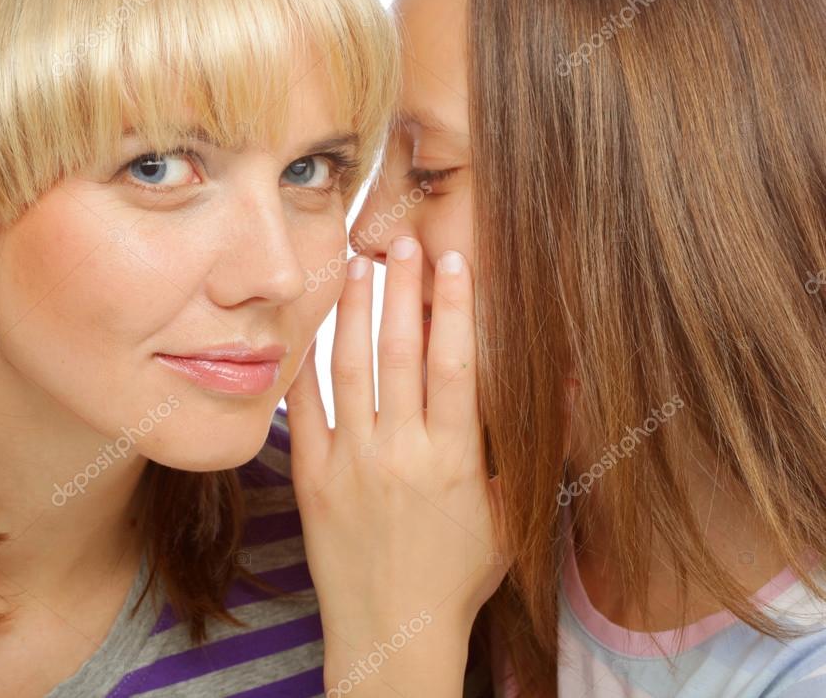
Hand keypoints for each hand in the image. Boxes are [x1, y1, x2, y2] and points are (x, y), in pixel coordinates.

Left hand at [286, 236, 506, 696]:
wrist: (392, 631)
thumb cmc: (458, 574)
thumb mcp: (510, 515)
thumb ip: (535, 448)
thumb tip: (568, 385)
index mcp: (453, 459)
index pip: (457, 366)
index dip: (456, 309)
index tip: (454, 262)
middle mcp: (400, 453)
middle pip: (401, 354)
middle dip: (403, 291)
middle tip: (400, 241)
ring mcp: (351, 463)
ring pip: (350, 371)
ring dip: (353, 313)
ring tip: (354, 266)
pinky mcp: (312, 478)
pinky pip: (303, 411)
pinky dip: (304, 367)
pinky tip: (308, 328)